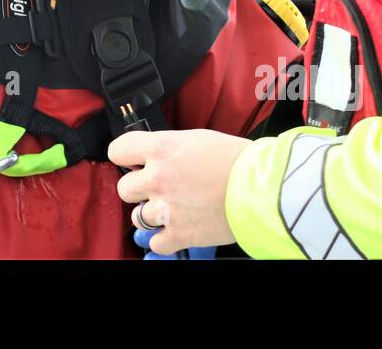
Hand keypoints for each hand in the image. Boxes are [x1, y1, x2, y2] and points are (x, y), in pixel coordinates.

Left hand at [110, 128, 250, 254]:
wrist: (263, 187)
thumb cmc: (237, 160)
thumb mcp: (195, 139)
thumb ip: (167, 147)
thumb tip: (151, 155)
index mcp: (161, 148)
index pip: (118, 151)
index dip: (125, 157)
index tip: (133, 161)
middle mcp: (158, 178)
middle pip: (124, 188)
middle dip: (140, 188)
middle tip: (159, 187)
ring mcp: (166, 208)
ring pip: (137, 216)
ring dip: (152, 213)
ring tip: (174, 206)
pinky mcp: (179, 234)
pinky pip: (155, 242)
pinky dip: (165, 237)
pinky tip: (178, 226)